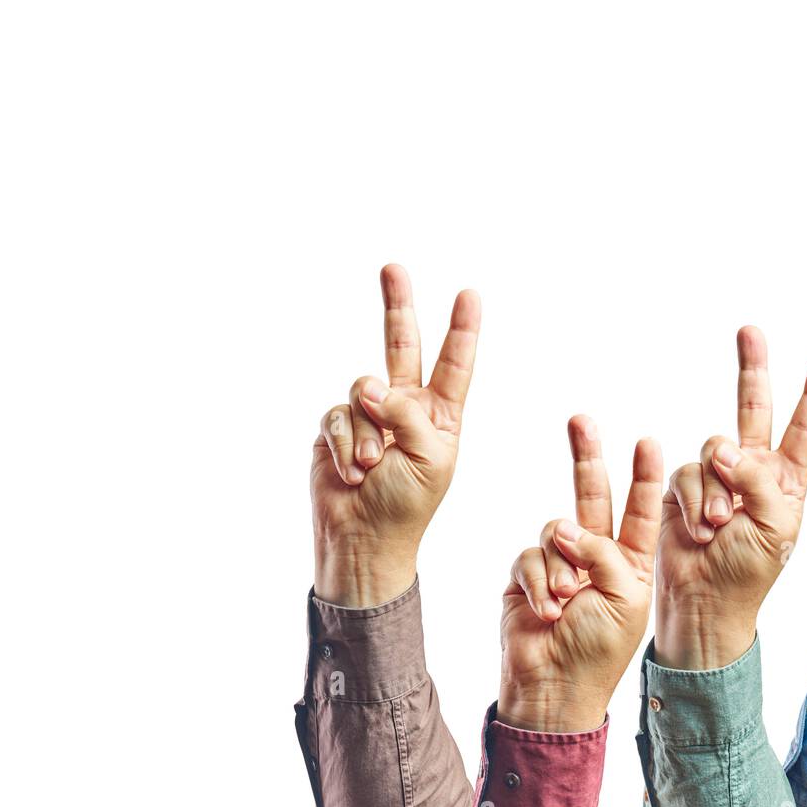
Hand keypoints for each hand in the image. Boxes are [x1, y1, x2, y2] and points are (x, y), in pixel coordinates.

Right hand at [311, 264, 480, 606]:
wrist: (364, 538)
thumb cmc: (407, 505)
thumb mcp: (430, 458)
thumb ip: (408, 413)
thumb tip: (371, 386)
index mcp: (439, 415)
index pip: (454, 364)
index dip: (461, 330)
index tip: (469, 294)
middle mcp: (405, 407)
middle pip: (401, 345)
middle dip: (397, 306)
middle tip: (394, 268)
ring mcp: (369, 415)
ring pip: (363, 390)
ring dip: (367, 432)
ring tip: (373, 467)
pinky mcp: (336, 428)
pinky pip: (337, 416)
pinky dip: (345, 444)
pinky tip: (352, 471)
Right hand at [499, 417, 662, 732]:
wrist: (556, 688)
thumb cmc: (601, 650)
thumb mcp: (626, 598)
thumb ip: (607, 555)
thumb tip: (569, 529)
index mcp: (631, 561)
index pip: (640, 509)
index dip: (643, 476)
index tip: (646, 440)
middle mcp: (596, 556)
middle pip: (592, 495)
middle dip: (586, 457)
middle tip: (581, 420)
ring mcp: (561, 564)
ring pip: (556, 527)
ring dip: (560, 564)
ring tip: (566, 600)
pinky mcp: (527, 576)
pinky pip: (530, 555)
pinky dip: (537, 582)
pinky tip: (545, 609)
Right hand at [656, 327, 806, 669]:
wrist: (704, 602)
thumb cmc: (751, 575)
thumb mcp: (778, 529)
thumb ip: (760, 482)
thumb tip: (727, 449)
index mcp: (788, 481)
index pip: (806, 429)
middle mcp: (753, 470)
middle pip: (753, 407)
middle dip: (752, 368)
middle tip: (750, 330)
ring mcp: (716, 478)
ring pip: (713, 449)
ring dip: (715, 489)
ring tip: (720, 527)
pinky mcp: (682, 488)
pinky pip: (684, 473)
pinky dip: (690, 501)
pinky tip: (699, 530)